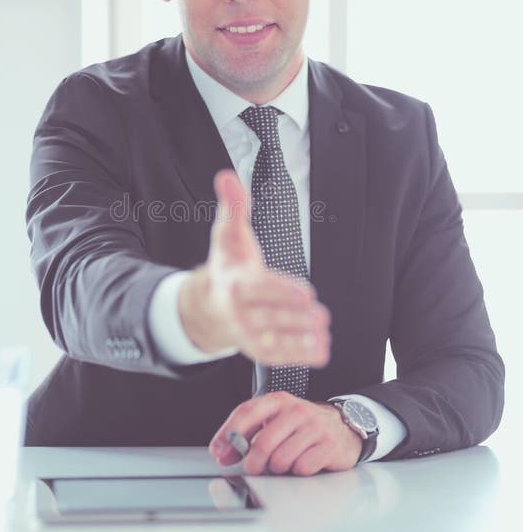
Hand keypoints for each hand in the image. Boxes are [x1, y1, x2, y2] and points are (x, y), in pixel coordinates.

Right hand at [179, 169, 330, 367]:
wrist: (209, 304)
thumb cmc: (227, 265)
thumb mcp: (227, 234)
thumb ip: (233, 206)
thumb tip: (226, 175)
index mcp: (232, 282)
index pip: (258, 288)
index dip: (281, 291)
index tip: (306, 292)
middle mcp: (238, 311)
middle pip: (267, 316)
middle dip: (294, 317)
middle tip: (321, 316)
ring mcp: (246, 333)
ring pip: (273, 339)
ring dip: (298, 341)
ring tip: (323, 337)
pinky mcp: (257, 348)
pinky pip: (277, 355)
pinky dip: (298, 355)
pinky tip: (321, 351)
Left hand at [209, 393, 362, 475]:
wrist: (342, 427)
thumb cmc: (301, 426)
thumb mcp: (275, 421)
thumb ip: (247, 434)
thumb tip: (222, 454)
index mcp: (278, 401)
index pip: (246, 412)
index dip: (228, 434)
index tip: (217, 452)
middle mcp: (296, 410)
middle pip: (262, 443)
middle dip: (253, 463)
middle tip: (254, 468)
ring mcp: (314, 427)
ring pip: (281, 459)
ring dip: (277, 468)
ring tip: (284, 461)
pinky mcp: (329, 445)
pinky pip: (302, 468)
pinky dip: (297, 471)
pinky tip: (302, 462)